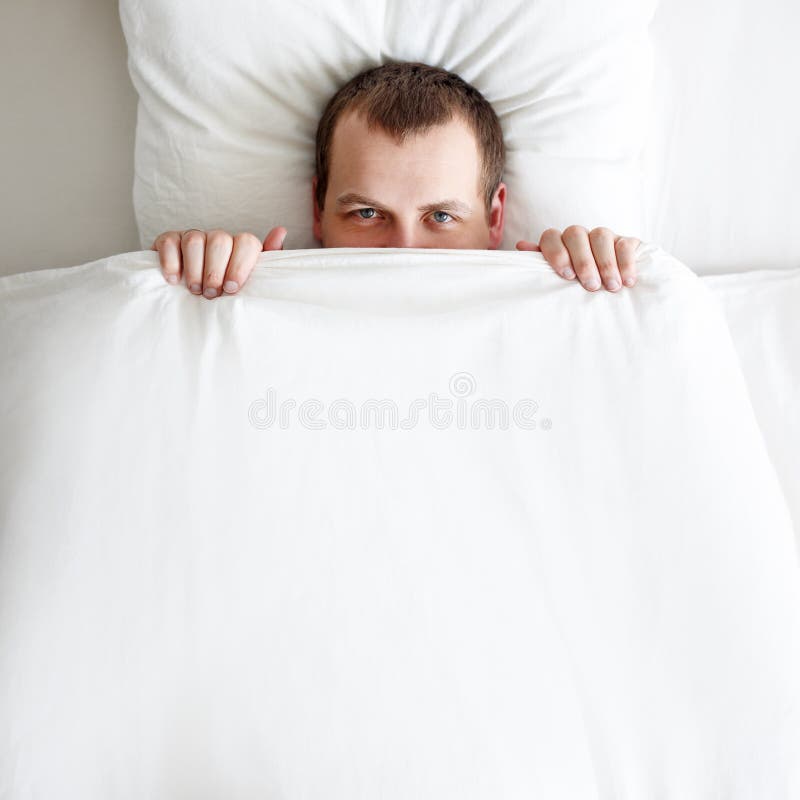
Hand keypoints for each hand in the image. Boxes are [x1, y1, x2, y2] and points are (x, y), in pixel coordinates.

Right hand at [151, 226, 287, 297]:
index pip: (246, 242)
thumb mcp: (251, 280)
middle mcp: (217, 238)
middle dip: (216, 270)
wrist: (191, 297)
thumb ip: (268, 259)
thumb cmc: (226, 290)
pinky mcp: (168, 240)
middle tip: (212, 294)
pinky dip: (171, 261)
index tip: (232, 288)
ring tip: (195, 290)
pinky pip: (169, 242)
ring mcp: (192, 236)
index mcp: (240, 246)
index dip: (239, 265)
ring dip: (195, 269)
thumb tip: (280, 231)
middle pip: (220, 241)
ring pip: (194, 240)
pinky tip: (174, 279)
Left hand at [516, 226, 640, 291]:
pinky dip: (626, 263)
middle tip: (591, 286)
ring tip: (611, 287)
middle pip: (576, 234)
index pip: (551, 236)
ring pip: (601, 236)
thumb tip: (521, 246)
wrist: (613, 289)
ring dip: (606, 264)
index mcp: (560, 244)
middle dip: (583, 261)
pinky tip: (627, 281)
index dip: (556, 253)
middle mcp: (581, 236)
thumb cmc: (578, 286)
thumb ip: (542, 265)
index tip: (567, 276)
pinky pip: (626, 243)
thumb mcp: (559, 280)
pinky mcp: (627, 241)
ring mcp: (604, 236)